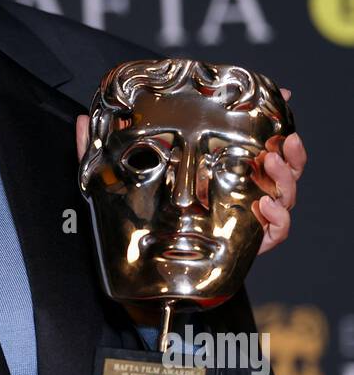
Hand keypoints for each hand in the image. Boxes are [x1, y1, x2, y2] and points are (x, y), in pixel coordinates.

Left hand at [74, 85, 306, 256]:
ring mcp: (247, 215)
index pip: (256, 139)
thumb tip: (83, 116)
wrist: (151, 272)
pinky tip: (265, 204)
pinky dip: (279, 217)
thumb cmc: (141, 218)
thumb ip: (100, 149)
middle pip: (281, 165)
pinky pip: (277, 230)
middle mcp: (240, 189)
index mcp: (220, 166)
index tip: (285, 102)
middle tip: (283, 141)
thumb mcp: (119, 180)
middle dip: (290, 151)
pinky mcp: (249, 242)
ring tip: (272, 165)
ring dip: (286, 177)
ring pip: (285, 193)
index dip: (275, 121)